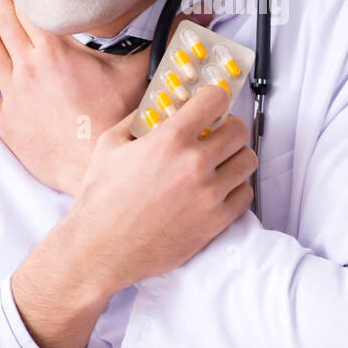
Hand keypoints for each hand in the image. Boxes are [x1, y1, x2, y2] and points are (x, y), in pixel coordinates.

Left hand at [0, 0, 204, 195]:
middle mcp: (30, 66)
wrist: (94, 167)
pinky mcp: (4, 119)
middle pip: (5, 21)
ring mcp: (13, 92)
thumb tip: (200, 15)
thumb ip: (166, 40)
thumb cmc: (118, 124)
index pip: (33, 7)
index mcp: (58, 51)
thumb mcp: (142, 75)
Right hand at [10, 84, 256, 347]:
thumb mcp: (110, 144)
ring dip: (235, 158)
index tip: (211, 105)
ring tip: (219, 164)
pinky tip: (218, 190)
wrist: (99, 249)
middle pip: (239, 130)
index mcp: (170, 140)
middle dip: (228, 128)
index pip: (215, 99)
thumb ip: (137, 118)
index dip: (214, 98)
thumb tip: (157, 104)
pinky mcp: (216, 222)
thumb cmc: (100, 199)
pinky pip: (245, 194)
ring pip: (248, 161)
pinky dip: (235, 189)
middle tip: (216, 136)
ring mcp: (209, 194)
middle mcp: (195, 164)